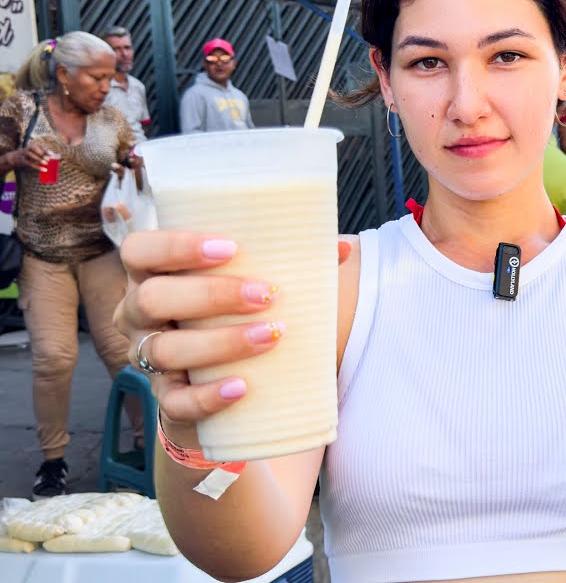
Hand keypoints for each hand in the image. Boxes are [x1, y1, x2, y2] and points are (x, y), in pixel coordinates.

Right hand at [8, 142, 49, 170]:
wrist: (13, 157)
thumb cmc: (27, 156)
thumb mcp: (33, 153)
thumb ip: (41, 154)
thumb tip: (54, 157)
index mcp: (31, 146)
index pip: (39, 146)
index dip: (45, 150)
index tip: (51, 154)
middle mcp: (27, 149)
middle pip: (34, 149)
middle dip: (41, 153)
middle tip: (48, 159)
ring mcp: (24, 154)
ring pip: (31, 155)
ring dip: (39, 159)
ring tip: (46, 163)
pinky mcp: (22, 160)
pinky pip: (29, 163)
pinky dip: (37, 167)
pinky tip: (43, 170)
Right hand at [114, 232, 353, 444]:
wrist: (227, 375)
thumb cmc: (237, 310)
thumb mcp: (255, 281)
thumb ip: (293, 262)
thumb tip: (345, 249)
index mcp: (153, 273)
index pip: (141, 250)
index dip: (176, 245)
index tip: (231, 248)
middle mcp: (138, 314)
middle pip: (152, 298)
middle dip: (211, 295)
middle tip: (268, 295)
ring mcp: (148, 359)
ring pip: (164, 350)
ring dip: (220, 342)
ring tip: (271, 335)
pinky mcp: (167, 399)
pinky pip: (176, 403)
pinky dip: (208, 395)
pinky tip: (243, 387)